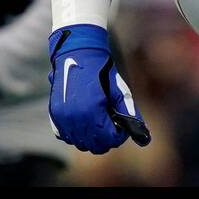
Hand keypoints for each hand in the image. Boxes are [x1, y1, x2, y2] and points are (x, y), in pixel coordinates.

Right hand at [47, 24, 150, 153]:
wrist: (78, 53)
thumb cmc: (101, 71)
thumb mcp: (120, 91)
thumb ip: (129, 113)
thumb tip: (143, 136)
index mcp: (93, 112)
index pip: (109, 139)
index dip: (119, 136)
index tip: (121, 127)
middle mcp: (75, 118)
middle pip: (94, 145)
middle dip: (106, 139)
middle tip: (112, 127)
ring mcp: (63, 117)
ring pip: (79, 142)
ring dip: (90, 138)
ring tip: (98, 123)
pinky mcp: (55, 114)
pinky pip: (65, 135)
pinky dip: (75, 134)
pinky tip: (84, 122)